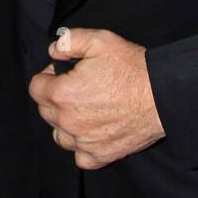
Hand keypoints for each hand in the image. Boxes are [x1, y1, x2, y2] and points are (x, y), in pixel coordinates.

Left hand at [28, 27, 164, 169]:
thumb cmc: (132, 68)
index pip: (35, 88)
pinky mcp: (101, 155)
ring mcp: (84, 141)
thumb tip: (52, 50)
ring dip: (66, 122)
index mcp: (63, 94)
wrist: (162, 96)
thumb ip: (69, 41)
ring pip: (60, 135)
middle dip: (55, 97)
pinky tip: (93, 132)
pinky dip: (83, 146)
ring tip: (84, 109)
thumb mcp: (100, 40)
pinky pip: (80, 157)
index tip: (63, 72)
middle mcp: (68, 121)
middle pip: (46, 111)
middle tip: (78, 86)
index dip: (47, 76)